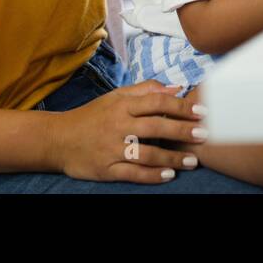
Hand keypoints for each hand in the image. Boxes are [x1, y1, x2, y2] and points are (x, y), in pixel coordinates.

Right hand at [48, 79, 206, 183]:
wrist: (57, 139)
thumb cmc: (92, 116)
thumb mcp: (115, 97)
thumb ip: (145, 90)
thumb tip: (176, 87)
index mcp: (121, 106)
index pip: (156, 102)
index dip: (180, 107)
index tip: (202, 111)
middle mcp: (117, 126)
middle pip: (155, 127)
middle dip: (182, 131)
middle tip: (205, 134)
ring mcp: (111, 149)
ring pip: (147, 153)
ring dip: (172, 158)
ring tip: (193, 161)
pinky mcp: (106, 169)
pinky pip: (133, 173)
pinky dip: (152, 175)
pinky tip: (169, 175)